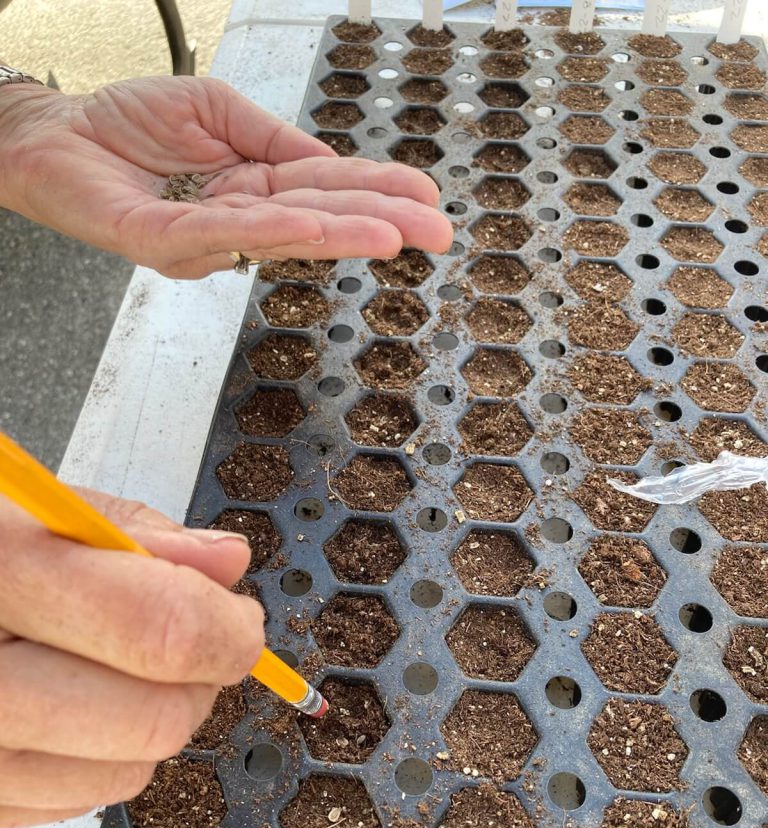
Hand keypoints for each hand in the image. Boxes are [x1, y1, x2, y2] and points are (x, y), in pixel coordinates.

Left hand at [0, 76, 452, 277]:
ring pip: (283, 234)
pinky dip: (273, 232)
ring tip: (394, 235)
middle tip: (437, 233)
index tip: (426, 199)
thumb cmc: (128, 123)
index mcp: (256, 188)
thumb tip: (328, 163)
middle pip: (318, 220)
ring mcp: (205, 240)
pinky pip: (225, 236)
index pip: (326, 191)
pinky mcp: (164, 244)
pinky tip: (318, 231)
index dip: (377, 193)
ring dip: (342, 234)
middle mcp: (239, 222)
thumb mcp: (220, 110)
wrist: (54, 133)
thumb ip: (274, 139)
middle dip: (380, 223)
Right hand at [0, 490, 262, 827]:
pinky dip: (95, 760)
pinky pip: (70, 804)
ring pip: (124, 773)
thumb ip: (125, 530)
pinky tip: (63, 707)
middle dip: (197, 679)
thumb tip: (224, 563)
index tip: (237, 619)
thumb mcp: (20, 500)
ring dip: (151, 722)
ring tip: (114, 667)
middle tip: (189, 641)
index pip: (158, 630)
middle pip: (152, 718)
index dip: (226, 630)